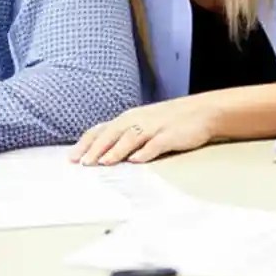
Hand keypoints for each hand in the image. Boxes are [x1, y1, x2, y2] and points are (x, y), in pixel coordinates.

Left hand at [69, 97, 217, 165]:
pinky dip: (145, 152)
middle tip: (83, 163)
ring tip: (103, 162)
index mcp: (129, 118)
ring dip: (116, 150)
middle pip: (112, 133)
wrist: (202, 111)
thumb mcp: (143, 123)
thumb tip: (102, 153)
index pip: (101, 129)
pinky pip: (156, 144)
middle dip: (96, 149)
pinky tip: (136, 161)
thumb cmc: (169, 120)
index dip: (86, 143)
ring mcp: (154, 127)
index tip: (72, 157)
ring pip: (131, 138)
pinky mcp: (170, 135)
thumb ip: (124, 136)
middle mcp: (138, 120)